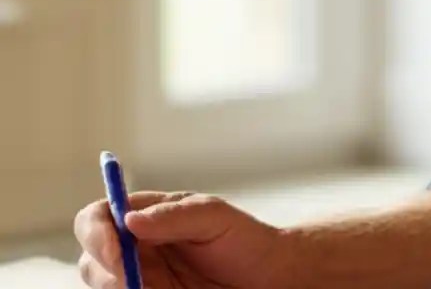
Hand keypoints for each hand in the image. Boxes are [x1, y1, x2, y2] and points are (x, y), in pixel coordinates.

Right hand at [74, 191, 290, 288]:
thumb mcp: (215, 218)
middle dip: (108, 272)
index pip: (96, 219)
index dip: (95, 233)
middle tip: (135, 281)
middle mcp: (133, 250)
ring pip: (105, 287)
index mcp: (143, 218)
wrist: (269, 278)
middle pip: (92, 261)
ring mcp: (139, 280)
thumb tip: (129, 219)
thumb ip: (174, 216)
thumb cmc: (244, 240)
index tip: (115, 251)